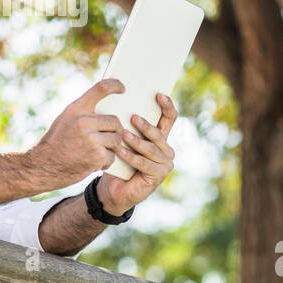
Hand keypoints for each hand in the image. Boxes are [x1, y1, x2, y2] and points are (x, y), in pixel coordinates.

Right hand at [29, 78, 125, 188]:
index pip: (101, 88)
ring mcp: (91, 139)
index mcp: (75, 109)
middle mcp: (84, 122)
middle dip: (115, 131)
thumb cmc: (54, 144)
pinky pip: (112, 156)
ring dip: (111, 147)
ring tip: (99, 152)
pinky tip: (94, 163)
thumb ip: (82, 114)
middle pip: (115, 121)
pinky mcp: (97, 156)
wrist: (42, 167)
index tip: (122, 88)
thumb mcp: (64, 120)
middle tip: (109, 137)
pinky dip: (105, 162)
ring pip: (116, 139)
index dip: (114, 85)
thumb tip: (105, 112)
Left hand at [95, 93, 177, 214]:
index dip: (167, 105)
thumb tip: (123, 104)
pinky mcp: (158, 175)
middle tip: (133, 117)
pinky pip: (144, 163)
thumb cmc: (118, 160)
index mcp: (161, 137)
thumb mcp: (124, 140)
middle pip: (159, 133)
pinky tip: (120, 152)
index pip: (169, 117)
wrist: (113, 188)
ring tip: (123, 134)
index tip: (158, 94)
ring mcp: (165, 163)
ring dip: (136, 141)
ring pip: (151, 148)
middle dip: (146, 125)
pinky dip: (131, 157)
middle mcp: (166, 149)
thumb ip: (129, 125)